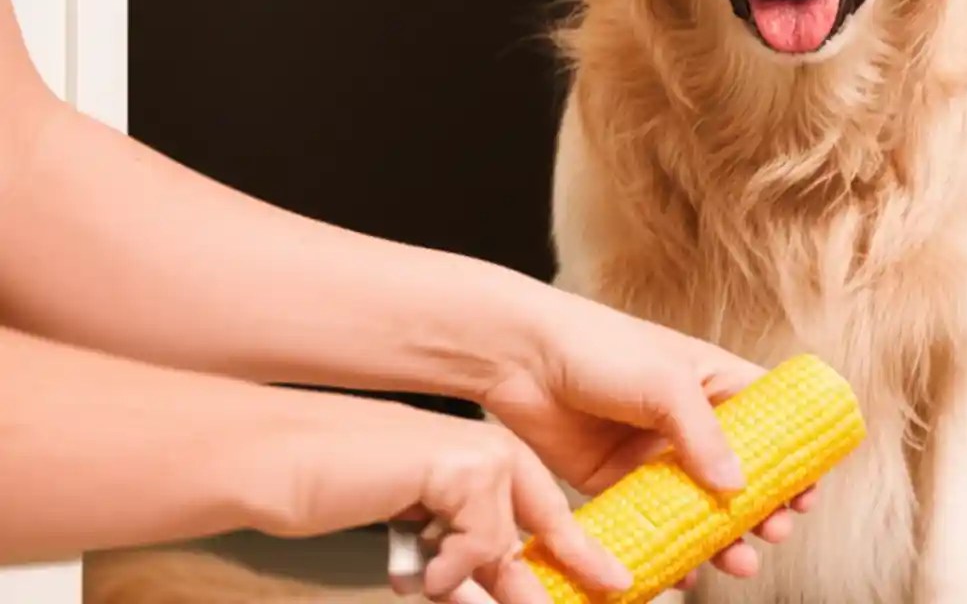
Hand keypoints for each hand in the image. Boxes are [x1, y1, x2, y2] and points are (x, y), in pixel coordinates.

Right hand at [272, 398, 631, 602]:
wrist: (278, 458)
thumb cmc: (334, 488)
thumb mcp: (417, 531)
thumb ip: (462, 553)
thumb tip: (499, 590)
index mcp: (484, 458)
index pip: (546, 515)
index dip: (578, 555)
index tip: (614, 585)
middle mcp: (492, 451)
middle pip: (541, 528)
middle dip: (536, 585)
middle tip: (584, 592)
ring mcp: (479, 453)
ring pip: (503, 545)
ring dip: (467, 580)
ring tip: (429, 578)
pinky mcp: (458, 463)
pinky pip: (477, 541)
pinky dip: (446, 565)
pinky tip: (418, 567)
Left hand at [480, 290, 818, 583]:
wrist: (520, 359)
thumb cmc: (598, 348)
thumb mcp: (664, 382)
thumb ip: (703, 435)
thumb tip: (739, 487)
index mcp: (712, 383)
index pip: (770, 421)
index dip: (794, 458)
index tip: (807, 494)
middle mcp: (689, 422)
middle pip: (742, 474)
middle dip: (764, 509)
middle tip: (774, 533)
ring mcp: (654, 455)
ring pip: (701, 507)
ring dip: (724, 538)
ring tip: (739, 562)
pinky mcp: (617, 483)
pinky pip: (653, 525)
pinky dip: (671, 550)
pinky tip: (684, 572)